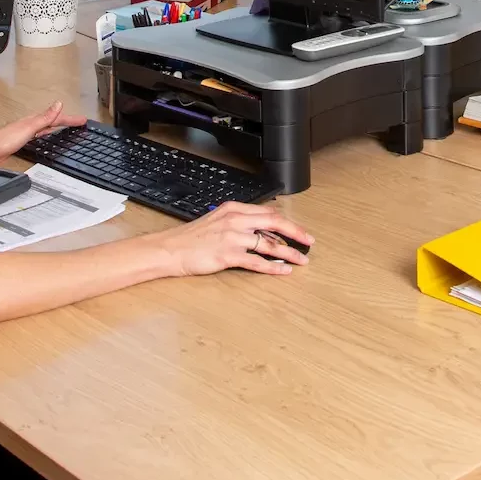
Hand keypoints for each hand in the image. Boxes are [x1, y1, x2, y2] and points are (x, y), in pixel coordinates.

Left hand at [0, 102, 85, 166]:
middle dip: (66, 121)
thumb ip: (44, 117)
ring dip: (56, 126)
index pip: (56, 118)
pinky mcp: (20, 143)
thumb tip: (58, 104)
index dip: (70, 119)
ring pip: (45, 128)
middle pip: (52, 121)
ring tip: (66, 126)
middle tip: (78, 122)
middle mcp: (30, 126)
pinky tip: (45, 138)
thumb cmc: (3, 140)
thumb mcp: (28, 128)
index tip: (82, 120)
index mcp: (33, 121)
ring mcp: (25, 134)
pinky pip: (38, 137)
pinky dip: (46, 135)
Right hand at [153, 202, 313, 277]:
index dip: (287, 223)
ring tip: (301, 260)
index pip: (268, 213)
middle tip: (309, 242)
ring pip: (269, 244)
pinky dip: (273, 267)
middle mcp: (236, 220)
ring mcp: (232, 237)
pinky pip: (257, 262)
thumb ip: (240, 223)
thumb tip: (263, 232)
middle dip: (296, 233)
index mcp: (234, 209)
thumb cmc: (192, 238)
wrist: (171, 249)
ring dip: (289, 253)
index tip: (299, 231)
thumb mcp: (218, 221)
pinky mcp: (228, 255)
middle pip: (274, 223)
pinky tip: (283, 270)